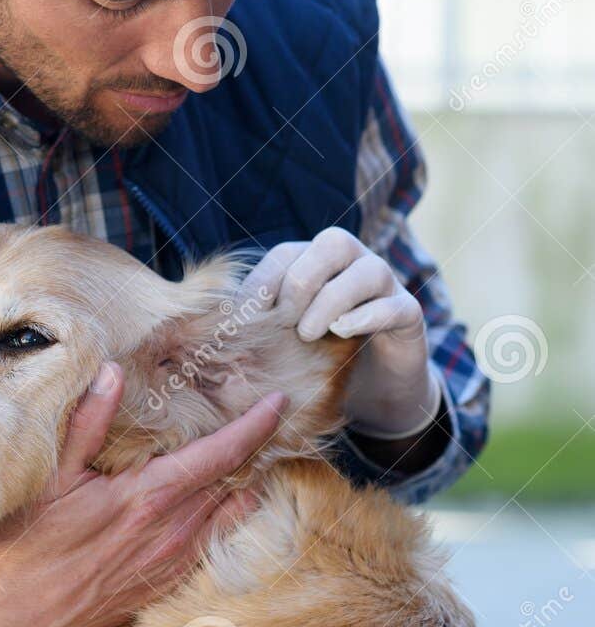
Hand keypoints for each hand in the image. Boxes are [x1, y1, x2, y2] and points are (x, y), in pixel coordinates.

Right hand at [0, 365, 285, 626]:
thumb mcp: (48, 477)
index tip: (277, 403)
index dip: (253, 428)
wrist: (7, 619)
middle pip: (235, 484)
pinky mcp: (161, 586)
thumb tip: (112, 372)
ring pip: (230, 518)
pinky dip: (226, 518)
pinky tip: (219, 501)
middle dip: (255, 450)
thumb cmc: (22, 545)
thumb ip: (87, 423)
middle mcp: (170, 534)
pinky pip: (212, 546)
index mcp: (146, 499)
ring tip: (251, 454)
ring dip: (244, 484)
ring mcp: (169, 565)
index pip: (220, 457)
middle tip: (265, 417)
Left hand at [244, 228, 441, 439]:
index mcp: (316, 261)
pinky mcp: (409, 315)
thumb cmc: (319, 353)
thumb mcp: (284, 336)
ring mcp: (386, 286)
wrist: (373, 384)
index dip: (264, 281)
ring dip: (332, 300)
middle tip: (285, 321)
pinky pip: (394, 306)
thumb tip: (216, 324)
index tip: (246, 317)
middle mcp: (354, 262)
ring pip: (368, 270)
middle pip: (333, 242)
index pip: (288, 253)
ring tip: (308, 334)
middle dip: (302, 280)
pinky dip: (367, 317)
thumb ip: (259, 323)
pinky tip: (343, 332)